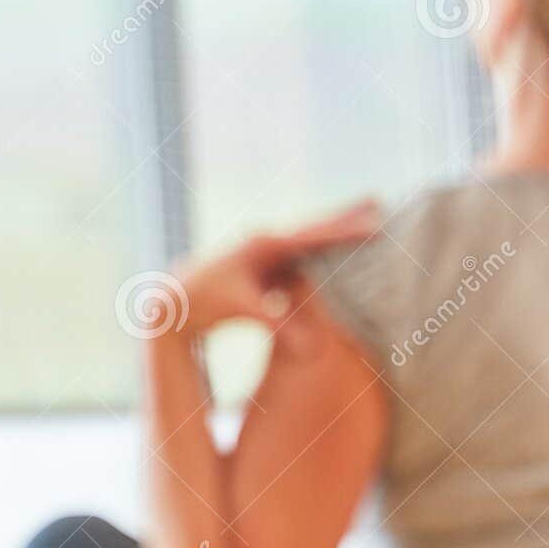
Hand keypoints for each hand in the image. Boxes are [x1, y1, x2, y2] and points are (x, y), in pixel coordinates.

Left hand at [154, 201, 378, 344]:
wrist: (172, 301)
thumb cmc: (203, 303)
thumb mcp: (242, 310)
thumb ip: (277, 324)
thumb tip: (311, 348)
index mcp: (263, 245)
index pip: (312, 235)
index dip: (343, 229)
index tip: (374, 222)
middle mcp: (264, 242)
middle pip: (312, 228)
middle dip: (344, 216)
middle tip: (376, 199)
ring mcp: (261, 253)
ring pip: (305, 242)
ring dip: (332, 232)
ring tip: (363, 218)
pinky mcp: (259, 267)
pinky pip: (295, 258)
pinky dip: (316, 254)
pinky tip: (329, 255)